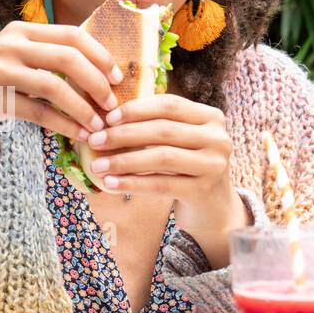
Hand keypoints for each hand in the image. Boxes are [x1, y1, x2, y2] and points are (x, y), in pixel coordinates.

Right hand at [0, 21, 123, 138]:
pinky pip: (38, 112)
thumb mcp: (19, 58)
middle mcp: (11, 43)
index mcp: (24, 29)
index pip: (72, 34)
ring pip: (54, 86)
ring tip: (98, 125)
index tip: (117, 78)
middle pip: (67, 58)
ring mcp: (0, 69)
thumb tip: (102, 71)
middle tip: (112, 105)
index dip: (100, 55)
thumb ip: (50, 57)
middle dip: (96, 82)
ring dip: (82, 108)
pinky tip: (77, 134)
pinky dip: (63, 124)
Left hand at [84, 93, 233, 200]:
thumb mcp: (180, 141)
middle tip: (94, 140)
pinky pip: (161, 184)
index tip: (108, 118)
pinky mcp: (203, 191)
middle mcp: (218, 139)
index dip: (136, 109)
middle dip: (124, 135)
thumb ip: (156, 125)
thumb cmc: (187, 167)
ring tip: (98, 166)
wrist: (212, 207)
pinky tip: (111, 184)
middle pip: (163, 130)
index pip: (169, 105)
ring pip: (161, 157)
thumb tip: (108, 120)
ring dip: (124, 161)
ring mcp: (213, 166)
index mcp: (211, 117)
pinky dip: (132, 183)